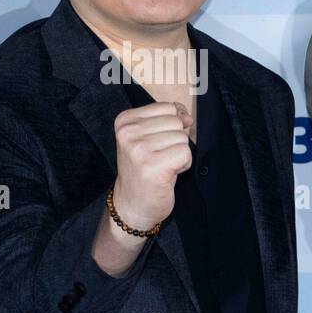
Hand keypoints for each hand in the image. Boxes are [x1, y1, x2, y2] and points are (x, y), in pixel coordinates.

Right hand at [110, 101, 193, 230]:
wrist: (132, 205)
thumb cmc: (144, 170)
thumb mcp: (150, 137)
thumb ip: (168, 120)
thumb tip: (187, 117)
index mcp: (124, 121)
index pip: (167, 107)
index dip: (170, 127)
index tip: (155, 145)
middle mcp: (128, 133)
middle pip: (176, 122)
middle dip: (175, 141)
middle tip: (159, 158)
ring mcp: (138, 149)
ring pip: (182, 138)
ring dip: (178, 154)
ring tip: (162, 166)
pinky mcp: (152, 166)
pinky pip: (185, 153)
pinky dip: (183, 165)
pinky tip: (168, 174)